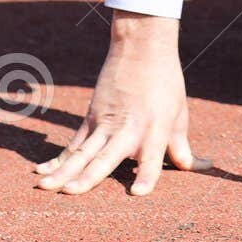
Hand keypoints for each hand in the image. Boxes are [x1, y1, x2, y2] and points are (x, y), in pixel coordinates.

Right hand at [33, 10, 211, 196]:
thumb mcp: (178, 115)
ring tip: (45, 186)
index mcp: (154, 129)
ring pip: (81, 151)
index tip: (138, 193)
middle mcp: (127, 129)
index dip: (146, 175)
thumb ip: (182, 147)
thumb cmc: (165, 83)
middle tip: (71, 192)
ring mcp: (105, 123)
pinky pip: (72, 143)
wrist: (141, 47)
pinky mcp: (91, 118)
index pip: (151, 157)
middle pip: (105, 156)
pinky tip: (41, 172)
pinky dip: (57, 159)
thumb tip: (200, 167)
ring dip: (62, 170)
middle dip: (88, 177)